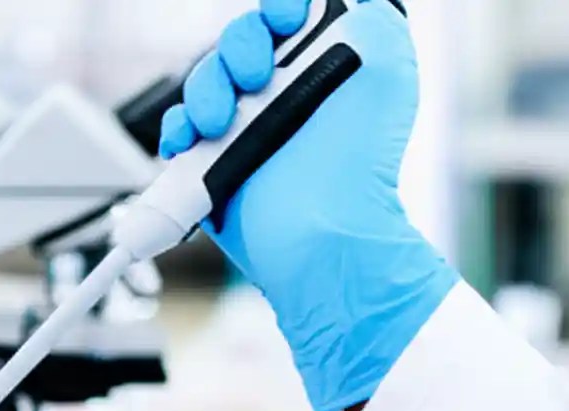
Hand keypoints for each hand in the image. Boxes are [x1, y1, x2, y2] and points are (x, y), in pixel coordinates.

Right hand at [160, 0, 458, 410]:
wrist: (323, 230)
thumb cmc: (360, 158)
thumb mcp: (389, 67)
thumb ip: (374, 20)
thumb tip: (361, 0)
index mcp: (319, 66)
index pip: (283, 17)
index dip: (277, 10)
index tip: (284, 17)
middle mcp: (281, 95)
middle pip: (235, 44)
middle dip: (237, 49)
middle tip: (256, 77)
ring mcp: (244, 131)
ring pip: (202, 83)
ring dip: (205, 91)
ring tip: (219, 122)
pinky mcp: (213, 166)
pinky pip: (179, 133)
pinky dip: (178, 131)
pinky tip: (192, 140)